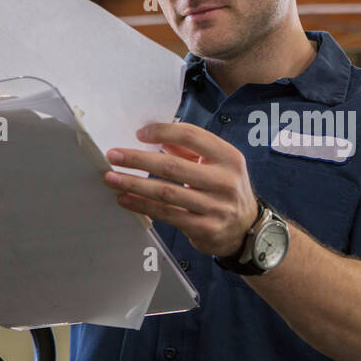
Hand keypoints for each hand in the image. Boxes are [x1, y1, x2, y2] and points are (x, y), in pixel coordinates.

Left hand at [102, 123, 257, 258]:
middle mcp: (224, 181)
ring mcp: (215, 207)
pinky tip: (125, 199)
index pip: (191, 136)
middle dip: (138, 159)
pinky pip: (166, 214)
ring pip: (166, 192)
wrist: (248, 228)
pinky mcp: (204, 228)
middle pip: (172, 166)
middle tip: (113, 155)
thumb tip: (155, 137)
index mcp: (229, 157)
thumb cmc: (225, 188)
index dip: (162, 132)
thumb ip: (191, 149)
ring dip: (134, 184)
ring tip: (111, 178)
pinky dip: (142, 206)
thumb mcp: (219, 163)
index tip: (139, 134)